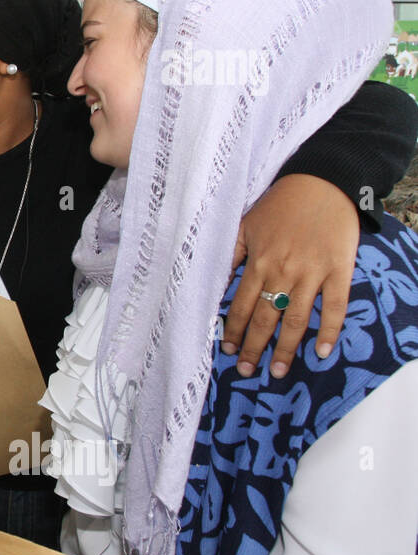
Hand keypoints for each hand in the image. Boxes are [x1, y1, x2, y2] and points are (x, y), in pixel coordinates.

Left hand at [225, 174, 357, 378]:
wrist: (323, 182)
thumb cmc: (281, 204)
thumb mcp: (246, 226)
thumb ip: (231, 255)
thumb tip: (216, 281)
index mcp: (258, 262)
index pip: (242, 305)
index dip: (234, 330)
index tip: (226, 350)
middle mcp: (283, 271)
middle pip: (266, 318)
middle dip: (253, 348)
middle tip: (246, 371)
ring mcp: (312, 273)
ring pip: (296, 319)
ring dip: (286, 348)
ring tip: (277, 371)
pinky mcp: (339, 270)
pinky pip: (335, 306)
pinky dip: (329, 331)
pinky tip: (322, 352)